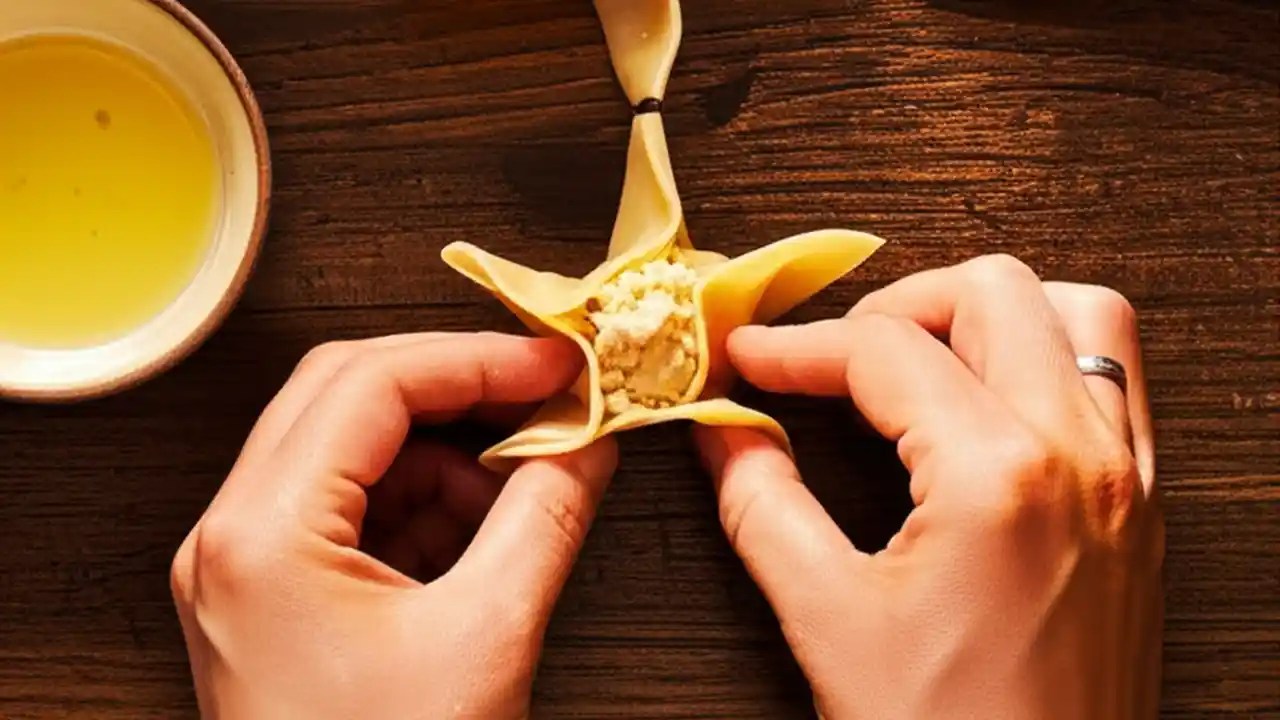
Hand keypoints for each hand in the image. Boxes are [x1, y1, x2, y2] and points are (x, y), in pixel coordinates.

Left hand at [170, 333, 617, 719]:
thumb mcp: (489, 638)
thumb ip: (546, 516)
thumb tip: (588, 443)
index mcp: (262, 535)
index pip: (370, 384)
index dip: (476, 358)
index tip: (555, 362)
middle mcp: (234, 538)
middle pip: (349, 398)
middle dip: (458, 390)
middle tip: (545, 394)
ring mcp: (248, 567)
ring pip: (354, 450)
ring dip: (448, 452)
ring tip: (531, 476)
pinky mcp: (276, 597)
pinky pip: (355, 509)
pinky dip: (427, 503)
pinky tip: (492, 523)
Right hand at [695, 255, 1162, 718]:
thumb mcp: (828, 619)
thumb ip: (762, 505)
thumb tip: (727, 433)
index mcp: (998, 476)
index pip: (883, 349)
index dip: (797, 345)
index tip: (749, 358)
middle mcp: (1079, 458)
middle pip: (992, 291)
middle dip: (894, 305)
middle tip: (830, 358)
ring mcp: (1124, 481)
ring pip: (1077, 314)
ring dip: (988, 315)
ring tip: (918, 362)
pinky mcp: (1141, 511)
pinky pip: (1115, 382)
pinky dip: (1049, 358)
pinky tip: (989, 404)